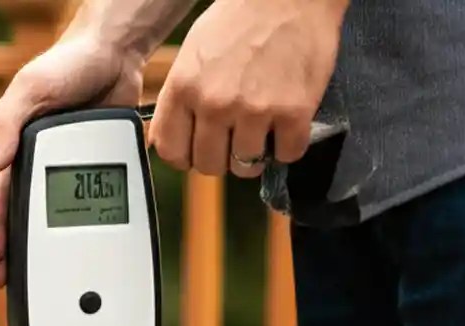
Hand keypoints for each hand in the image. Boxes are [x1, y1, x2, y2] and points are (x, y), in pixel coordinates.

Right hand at [0, 36, 143, 287]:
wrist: (115, 54)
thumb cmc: (65, 65)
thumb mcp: (30, 89)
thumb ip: (7, 123)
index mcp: (20, 152)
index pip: (3, 202)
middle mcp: (44, 165)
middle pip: (29, 219)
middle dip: (18, 253)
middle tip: (12, 285)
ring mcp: (74, 169)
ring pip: (62, 218)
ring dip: (55, 249)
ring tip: (53, 280)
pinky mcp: (102, 168)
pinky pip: (97, 201)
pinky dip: (93, 225)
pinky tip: (93, 248)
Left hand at [149, 0, 346, 178]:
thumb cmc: (238, 20)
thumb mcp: (192, 54)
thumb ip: (181, 98)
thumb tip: (172, 137)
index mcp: (184, 88)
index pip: (170, 152)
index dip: (185, 157)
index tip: (198, 151)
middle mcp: (214, 104)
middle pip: (209, 165)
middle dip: (221, 159)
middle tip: (234, 141)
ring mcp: (254, 111)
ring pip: (246, 166)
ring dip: (255, 155)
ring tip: (262, 131)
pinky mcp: (293, 112)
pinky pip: (287, 155)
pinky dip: (288, 146)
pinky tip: (287, 125)